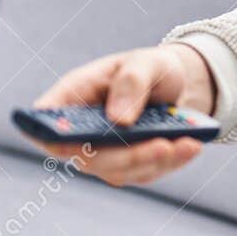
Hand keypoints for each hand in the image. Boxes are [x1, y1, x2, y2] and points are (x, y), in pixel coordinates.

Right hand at [26, 43, 216, 186]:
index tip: (67, 143)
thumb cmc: (151, 69)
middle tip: (162, 146)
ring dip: (155, 160)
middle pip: (88, 157)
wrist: (176, 85)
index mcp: (73, 97)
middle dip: (128, 156)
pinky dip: (171, 162)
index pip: (45, 121)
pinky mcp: (129, 167)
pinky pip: (146, 172)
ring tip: (188, 143)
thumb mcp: (146, 63)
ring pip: (120, 171)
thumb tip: (118, 120)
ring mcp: (103, 153)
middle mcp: (81, 131)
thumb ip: (131, 83)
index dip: (47, 135)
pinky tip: (191, 146)